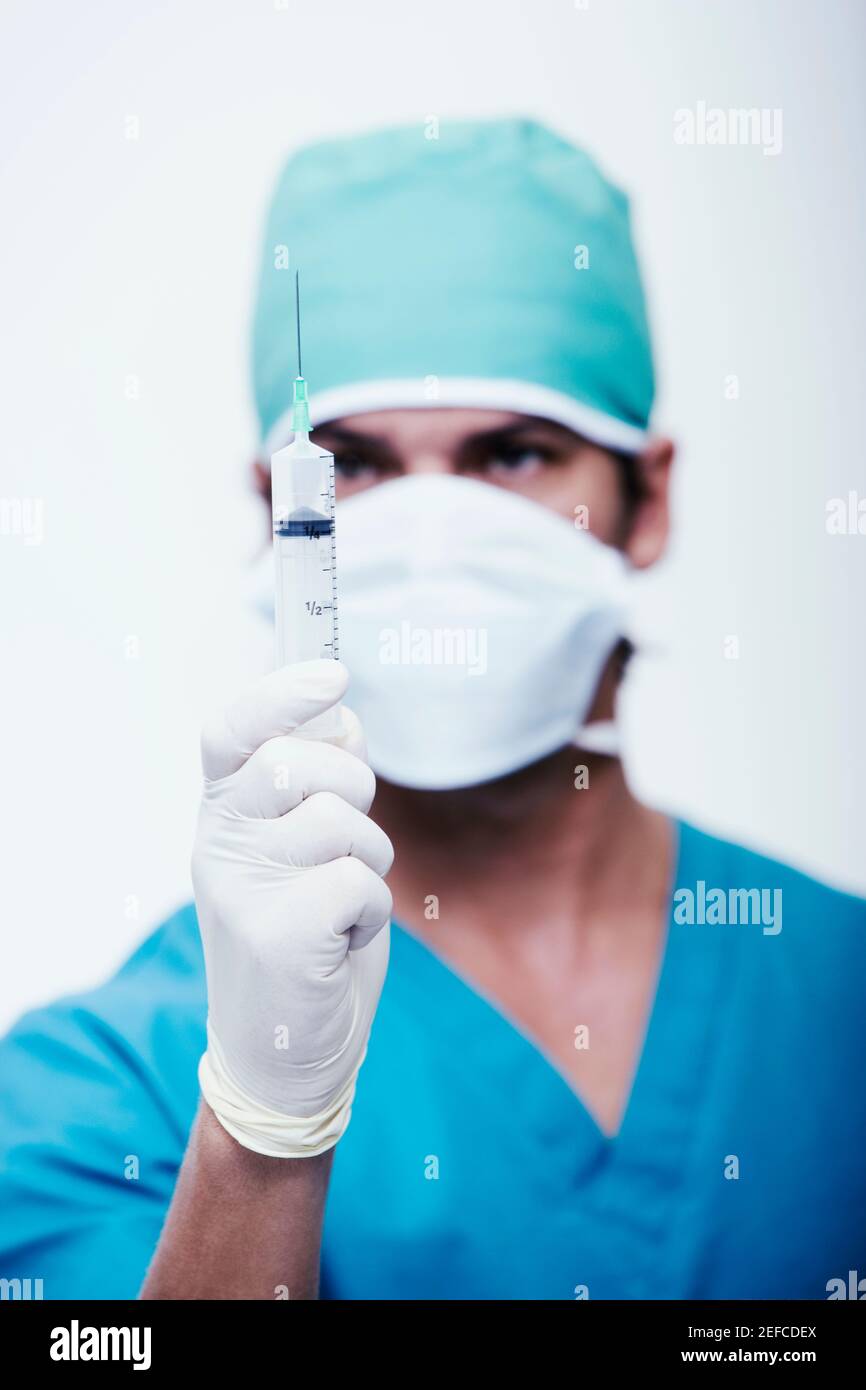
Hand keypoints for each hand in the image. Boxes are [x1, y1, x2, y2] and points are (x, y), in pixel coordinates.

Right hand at [193, 659, 392, 1156]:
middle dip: (350, 786)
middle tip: (349, 837)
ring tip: (342, 903)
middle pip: (296, 761)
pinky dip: (371, 908)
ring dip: (368, 858)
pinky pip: (359, 879)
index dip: (279, 693)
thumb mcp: (305, 849)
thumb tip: (344, 718)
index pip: (229, 730)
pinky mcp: (278, 934)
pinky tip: (344, 937)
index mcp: (221, 814)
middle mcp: (218, 844)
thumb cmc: (304, 936)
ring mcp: (241, 888)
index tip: (332, 673)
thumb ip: (318, 783)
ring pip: (339, 820)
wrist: (282, 1053)